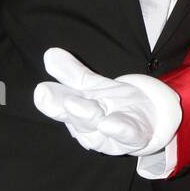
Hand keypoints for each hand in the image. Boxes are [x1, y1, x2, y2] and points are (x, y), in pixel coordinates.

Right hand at [32, 47, 180, 156]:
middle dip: (70, 109)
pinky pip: (125, 133)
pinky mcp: (133, 136)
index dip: (51, 100)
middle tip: (65, 100)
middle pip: (77, 117)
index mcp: (76, 111)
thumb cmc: (114, 104)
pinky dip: (118, 129)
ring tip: (83, 107)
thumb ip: (71, 73)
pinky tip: (110, 124)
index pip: (61, 105)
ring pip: (97, 127)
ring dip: (89, 117)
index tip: (41, 90)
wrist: (148, 119)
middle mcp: (90, 126)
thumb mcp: (93, 86)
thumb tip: (50, 54)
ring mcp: (111, 134)